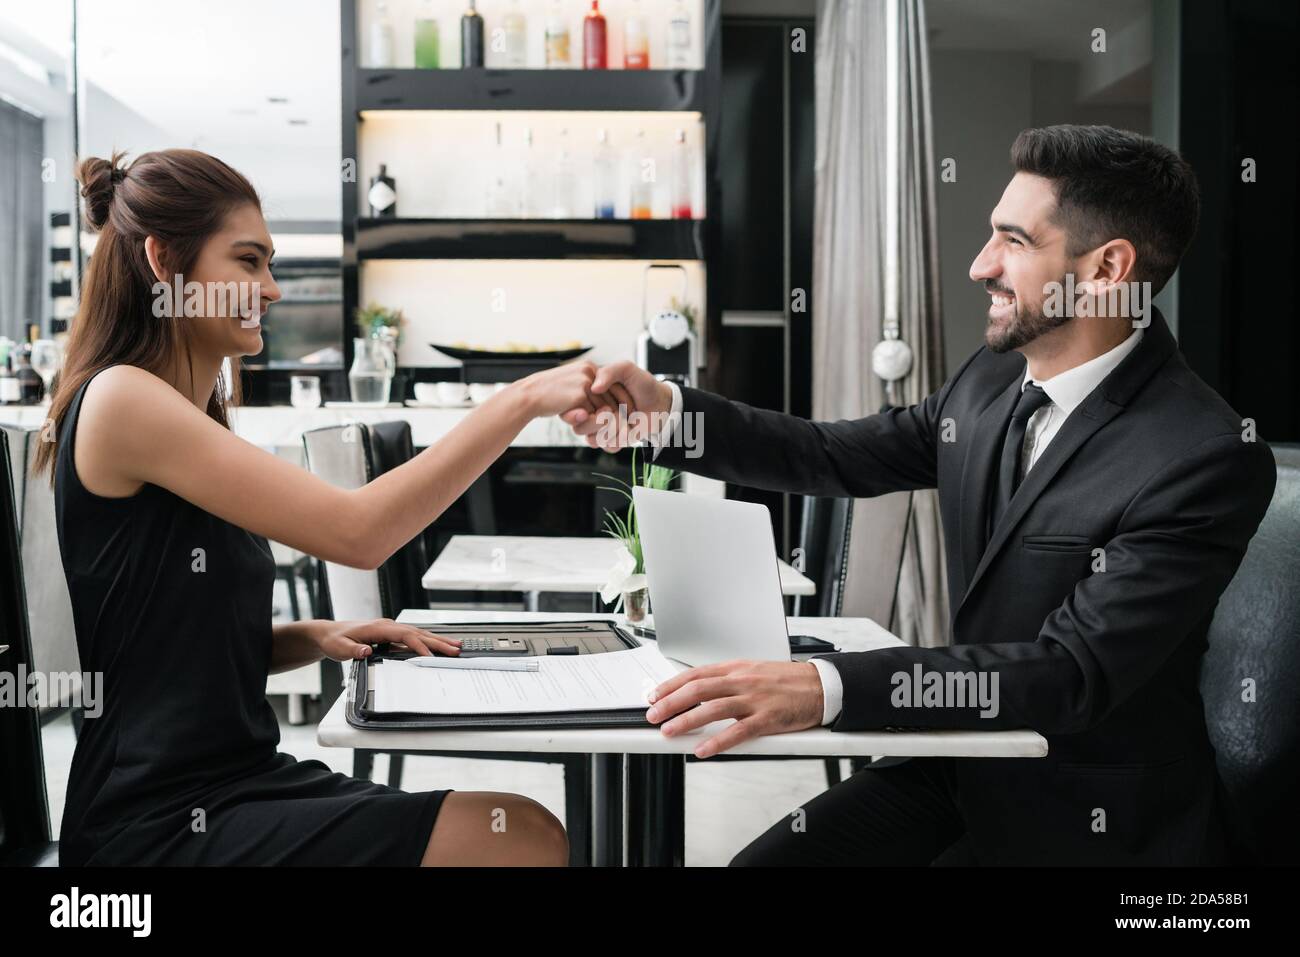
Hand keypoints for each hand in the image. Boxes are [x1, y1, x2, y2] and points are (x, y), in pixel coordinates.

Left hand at [312, 618, 461, 661]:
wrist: (328, 633)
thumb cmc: (334, 640)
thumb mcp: (340, 647)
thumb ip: (353, 650)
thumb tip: (367, 651)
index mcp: (378, 628)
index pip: (405, 636)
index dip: (419, 645)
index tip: (431, 656)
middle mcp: (388, 626)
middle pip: (418, 633)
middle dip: (438, 642)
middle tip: (456, 649)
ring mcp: (391, 629)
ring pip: (419, 633)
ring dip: (437, 640)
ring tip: (456, 646)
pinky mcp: (391, 634)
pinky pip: (414, 637)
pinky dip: (428, 641)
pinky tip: (438, 646)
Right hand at [513, 360, 615, 418]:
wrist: (529, 395)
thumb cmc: (550, 395)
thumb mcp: (571, 386)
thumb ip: (589, 393)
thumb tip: (609, 411)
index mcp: (589, 366)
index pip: (612, 388)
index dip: (613, 404)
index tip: (612, 416)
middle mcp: (590, 370)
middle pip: (610, 399)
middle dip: (603, 415)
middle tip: (589, 419)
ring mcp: (586, 381)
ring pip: (602, 409)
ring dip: (592, 419)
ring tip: (573, 416)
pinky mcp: (581, 393)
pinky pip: (592, 415)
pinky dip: (583, 421)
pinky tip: (566, 415)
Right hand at [560, 360, 673, 450]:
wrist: (661, 403)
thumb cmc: (643, 385)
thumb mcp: (626, 369)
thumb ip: (609, 372)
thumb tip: (594, 388)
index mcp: (591, 395)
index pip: (572, 409)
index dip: (580, 412)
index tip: (598, 408)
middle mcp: (593, 412)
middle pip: (579, 427)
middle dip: (599, 422)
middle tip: (613, 412)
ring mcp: (603, 428)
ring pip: (592, 440)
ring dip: (611, 431)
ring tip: (624, 420)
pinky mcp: (614, 439)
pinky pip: (607, 447)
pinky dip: (619, 440)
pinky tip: (627, 430)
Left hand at [645, 660, 823, 757]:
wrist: (821, 685)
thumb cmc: (786, 680)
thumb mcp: (753, 671)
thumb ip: (727, 680)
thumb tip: (699, 690)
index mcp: (736, 668)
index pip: (695, 674)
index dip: (671, 685)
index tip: (654, 696)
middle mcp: (742, 681)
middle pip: (698, 689)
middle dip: (670, 702)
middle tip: (652, 715)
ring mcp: (755, 699)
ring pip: (713, 708)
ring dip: (687, 721)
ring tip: (669, 731)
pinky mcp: (768, 719)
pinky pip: (739, 731)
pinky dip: (718, 741)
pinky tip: (703, 750)